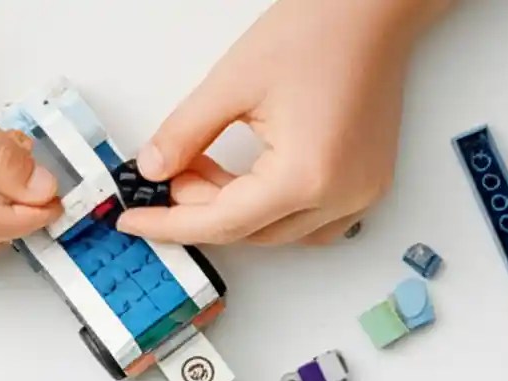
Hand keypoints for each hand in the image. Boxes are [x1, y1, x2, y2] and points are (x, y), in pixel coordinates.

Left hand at [119, 0, 451, 245]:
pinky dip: (266, 208)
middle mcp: (341, 195)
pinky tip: (241, 177)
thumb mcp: (230, 83)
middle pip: (249, 232)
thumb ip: (184, 134)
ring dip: (232, 211)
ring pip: (276, 232)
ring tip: (203, 165)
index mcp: (307, 176)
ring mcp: (359, 193)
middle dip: (199, 209)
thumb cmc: (319, 31)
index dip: (169, 224)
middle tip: (168, 173)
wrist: (372, 10)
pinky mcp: (364, 183)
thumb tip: (153, 169)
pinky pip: (306, 221)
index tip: (135, 220)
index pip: (222, 222)